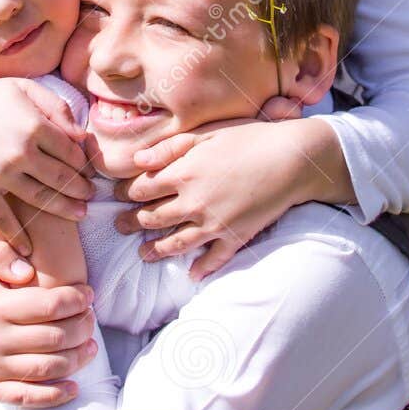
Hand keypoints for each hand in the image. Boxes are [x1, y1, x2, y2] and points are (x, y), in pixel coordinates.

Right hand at [0, 78, 92, 254]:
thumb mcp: (22, 88)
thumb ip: (55, 106)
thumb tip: (81, 134)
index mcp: (33, 125)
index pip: (71, 152)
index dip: (84, 164)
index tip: (90, 171)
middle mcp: (20, 152)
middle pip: (61, 178)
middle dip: (80, 189)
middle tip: (90, 195)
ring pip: (42, 199)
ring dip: (64, 209)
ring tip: (79, 213)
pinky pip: (4, 218)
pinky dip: (18, 236)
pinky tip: (30, 248)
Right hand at [0, 241, 98, 407]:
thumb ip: (2, 255)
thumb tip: (25, 272)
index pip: (50, 305)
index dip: (77, 300)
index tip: (88, 295)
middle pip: (55, 338)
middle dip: (82, 327)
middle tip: (90, 319)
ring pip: (49, 368)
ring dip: (78, 358)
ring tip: (90, 345)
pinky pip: (29, 398)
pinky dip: (56, 395)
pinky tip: (74, 386)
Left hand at [113, 101, 347, 279]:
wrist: (291, 159)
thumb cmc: (248, 138)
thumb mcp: (205, 135)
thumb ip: (168, 148)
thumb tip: (136, 161)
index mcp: (183, 174)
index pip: (142, 188)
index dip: (125, 192)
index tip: (117, 195)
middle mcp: (193, 203)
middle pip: (153, 218)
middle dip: (132, 222)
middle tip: (120, 226)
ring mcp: (214, 223)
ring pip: (176, 242)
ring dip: (156, 250)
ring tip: (143, 254)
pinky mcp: (235, 236)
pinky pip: (214, 258)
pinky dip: (202, 268)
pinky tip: (191, 274)